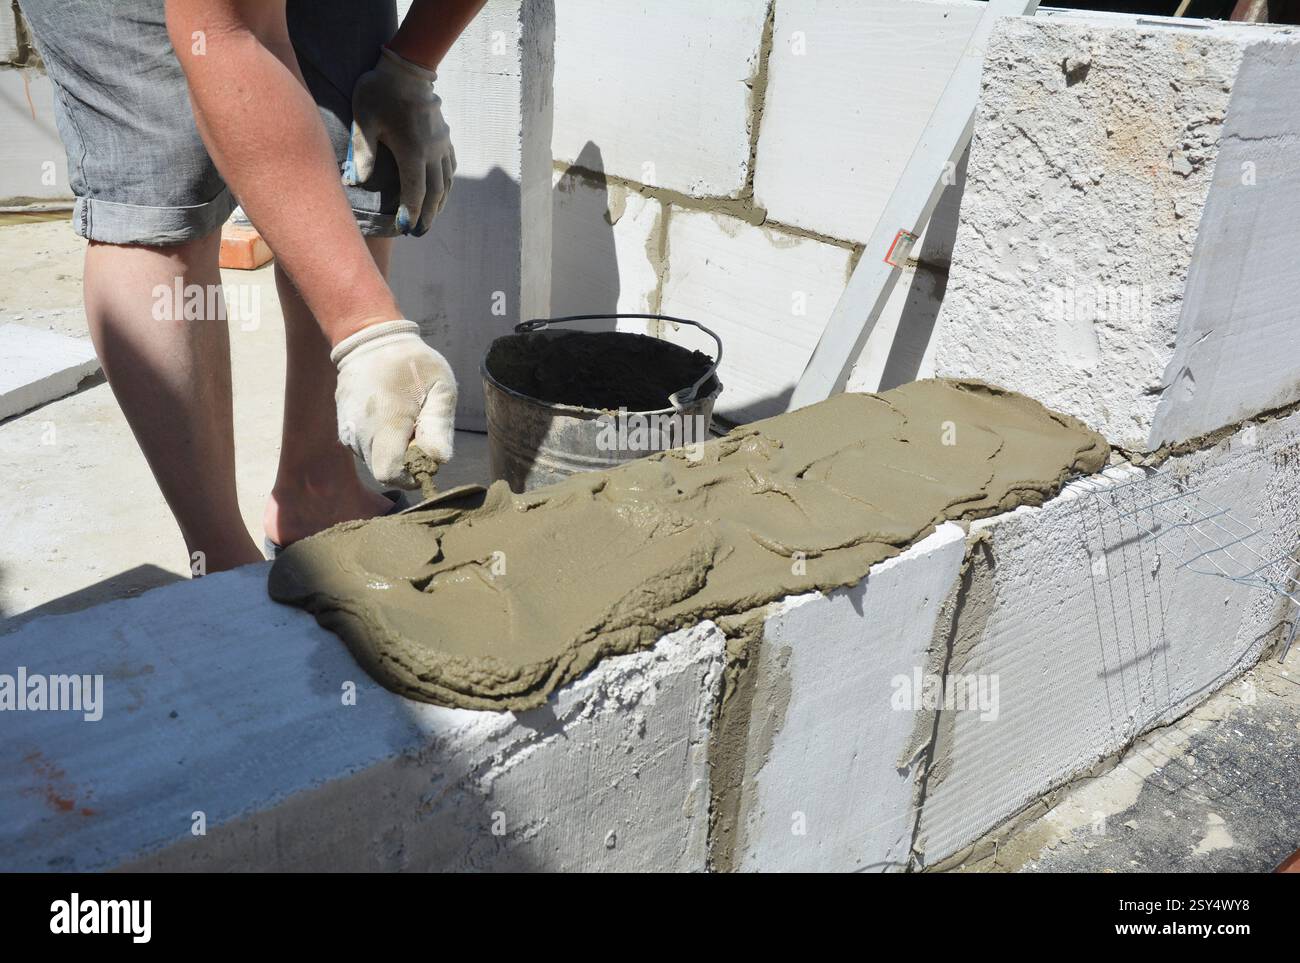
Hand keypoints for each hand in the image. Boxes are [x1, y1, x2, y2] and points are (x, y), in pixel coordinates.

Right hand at [331, 320, 456, 486]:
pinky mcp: (344, 428)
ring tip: (404, 419)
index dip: (410, 474)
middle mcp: (360, 433)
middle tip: (418, 431)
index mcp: (385, 423)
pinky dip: (380, 442)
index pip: (390, 474)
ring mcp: (348, 431)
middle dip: (405, 462)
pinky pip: (365, 448)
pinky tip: (390, 417)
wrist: (369, 339)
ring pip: (374, 460)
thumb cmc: (412, 362)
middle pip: (383, 471)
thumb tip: (439, 460)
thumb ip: (440, 425)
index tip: (425, 454)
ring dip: (392, 451)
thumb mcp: (440, 387)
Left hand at [343, 47, 455, 236]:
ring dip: (439, 204)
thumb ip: (362, 153)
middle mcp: (432, 152)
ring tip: (429, 219)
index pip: (415, 191)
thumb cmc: (380, 93)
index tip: (405, 229)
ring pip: (446, 182)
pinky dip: (446, 185)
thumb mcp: (364, 121)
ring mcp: (442, 145)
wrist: (407, 69)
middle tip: (418, 233)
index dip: (410, 213)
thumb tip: (355, 182)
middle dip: (426, 215)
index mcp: (412, 151)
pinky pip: (450, 167)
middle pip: (435, 193)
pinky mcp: (445, 138)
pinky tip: (441, 192)